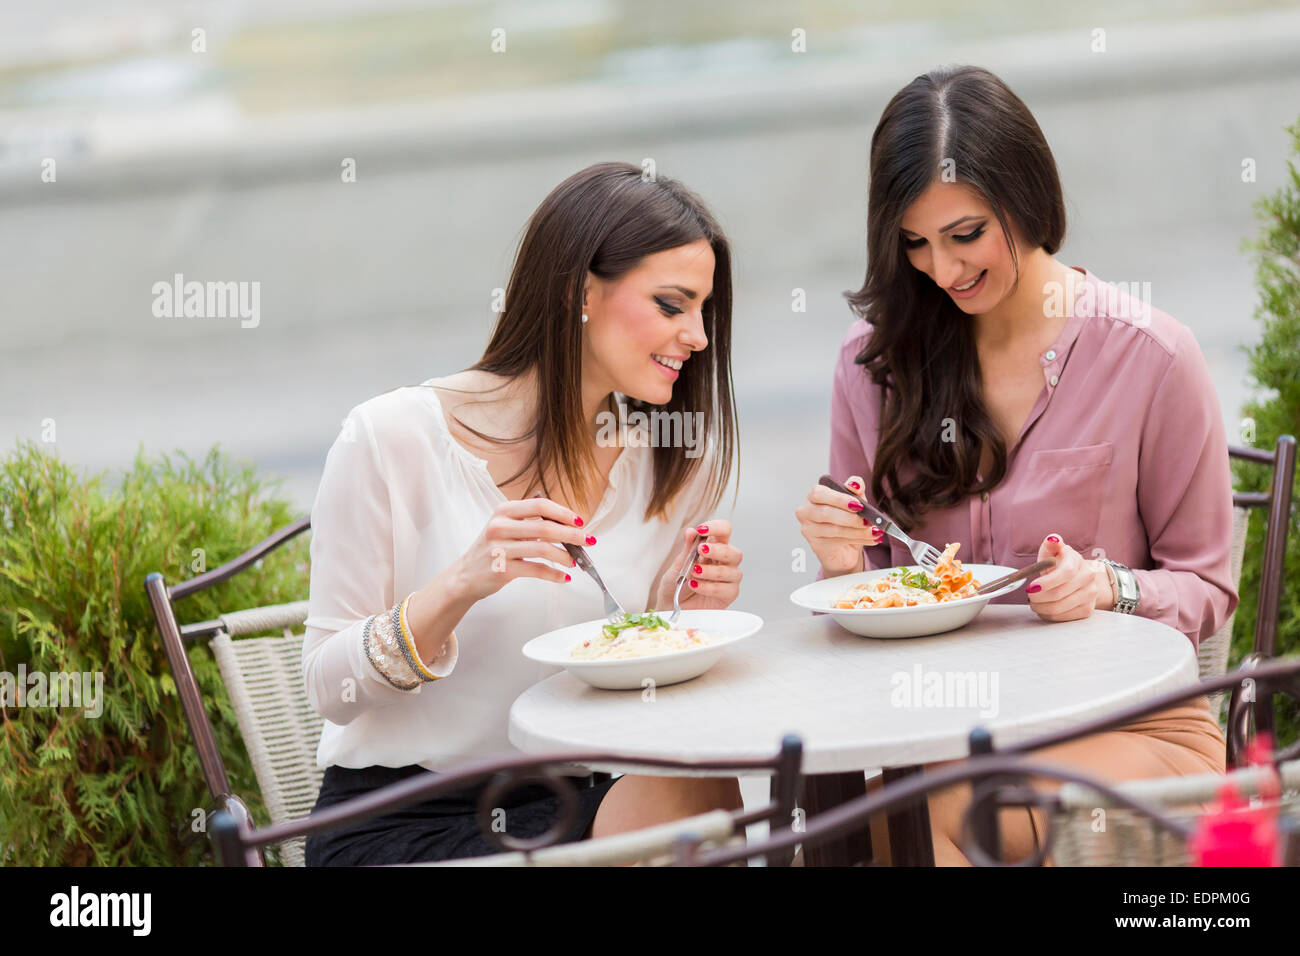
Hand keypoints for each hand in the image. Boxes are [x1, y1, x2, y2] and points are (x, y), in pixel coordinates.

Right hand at [447, 497, 590, 602]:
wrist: (465, 575)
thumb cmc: (491, 550)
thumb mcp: (505, 528)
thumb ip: (531, 523)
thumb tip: (568, 526)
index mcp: (503, 511)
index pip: (540, 505)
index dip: (563, 513)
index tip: (579, 521)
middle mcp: (500, 526)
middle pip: (545, 527)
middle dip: (572, 535)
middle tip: (588, 541)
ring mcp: (499, 548)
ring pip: (543, 549)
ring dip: (565, 556)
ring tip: (574, 562)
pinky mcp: (501, 570)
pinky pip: (536, 570)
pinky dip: (554, 574)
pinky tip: (563, 577)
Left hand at [651, 519, 742, 610]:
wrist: (670, 606)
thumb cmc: (676, 583)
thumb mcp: (678, 564)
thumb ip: (687, 548)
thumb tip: (691, 531)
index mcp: (715, 546)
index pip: (725, 530)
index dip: (717, 527)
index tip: (702, 529)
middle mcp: (725, 561)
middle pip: (734, 552)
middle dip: (718, 551)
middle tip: (701, 551)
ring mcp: (729, 578)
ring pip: (732, 571)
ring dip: (711, 571)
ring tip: (694, 572)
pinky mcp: (729, 594)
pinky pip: (726, 589)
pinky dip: (709, 587)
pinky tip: (695, 585)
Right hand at [794, 473, 885, 575]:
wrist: (844, 548)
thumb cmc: (847, 521)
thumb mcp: (855, 502)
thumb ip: (855, 491)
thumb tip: (855, 483)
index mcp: (814, 496)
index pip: (819, 493)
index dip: (839, 499)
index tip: (858, 504)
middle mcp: (806, 512)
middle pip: (825, 513)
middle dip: (850, 517)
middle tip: (867, 520)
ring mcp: (809, 530)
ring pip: (834, 529)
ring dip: (858, 530)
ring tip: (873, 530)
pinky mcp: (817, 546)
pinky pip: (839, 541)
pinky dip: (859, 539)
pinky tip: (871, 539)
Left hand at [1025, 533, 1113, 621]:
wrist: (1080, 578)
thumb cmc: (1060, 564)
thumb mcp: (1053, 552)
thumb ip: (1050, 545)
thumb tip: (1052, 539)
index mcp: (1077, 561)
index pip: (1065, 573)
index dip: (1046, 582)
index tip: (1031, 587)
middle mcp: (1088, 577)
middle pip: (1059, 594)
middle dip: (1038, 597)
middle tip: (1029, 596)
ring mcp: (1090, 595)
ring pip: (1059, 608)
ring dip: (1041, 607)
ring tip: (1034, 602)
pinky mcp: (1088, 609)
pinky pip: (1063, 617)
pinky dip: (1049, 615)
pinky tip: (1044, 608)